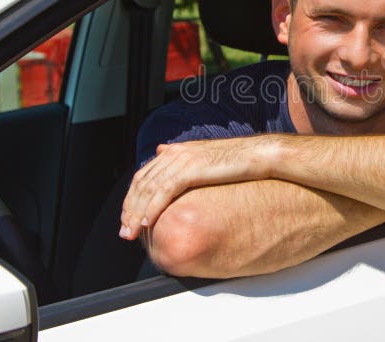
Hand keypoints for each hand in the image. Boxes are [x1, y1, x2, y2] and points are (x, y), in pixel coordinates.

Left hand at [119, 137, 272, 239]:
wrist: (260, 155)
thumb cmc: (239, 161)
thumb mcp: (206, 158)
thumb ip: (183, 160)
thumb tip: (162, 152)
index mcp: (177, 151)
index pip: (144, 175)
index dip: (132, 197)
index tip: (128, 217)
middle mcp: (175, 153)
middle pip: (141, 183)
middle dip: (129, 208)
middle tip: (124, 231)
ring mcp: (182, 160)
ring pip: (148, 189)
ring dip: (136, 213)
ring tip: (130, 233)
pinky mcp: (191, 169)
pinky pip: (164, 192)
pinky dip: (152, 208)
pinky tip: (147, 223)